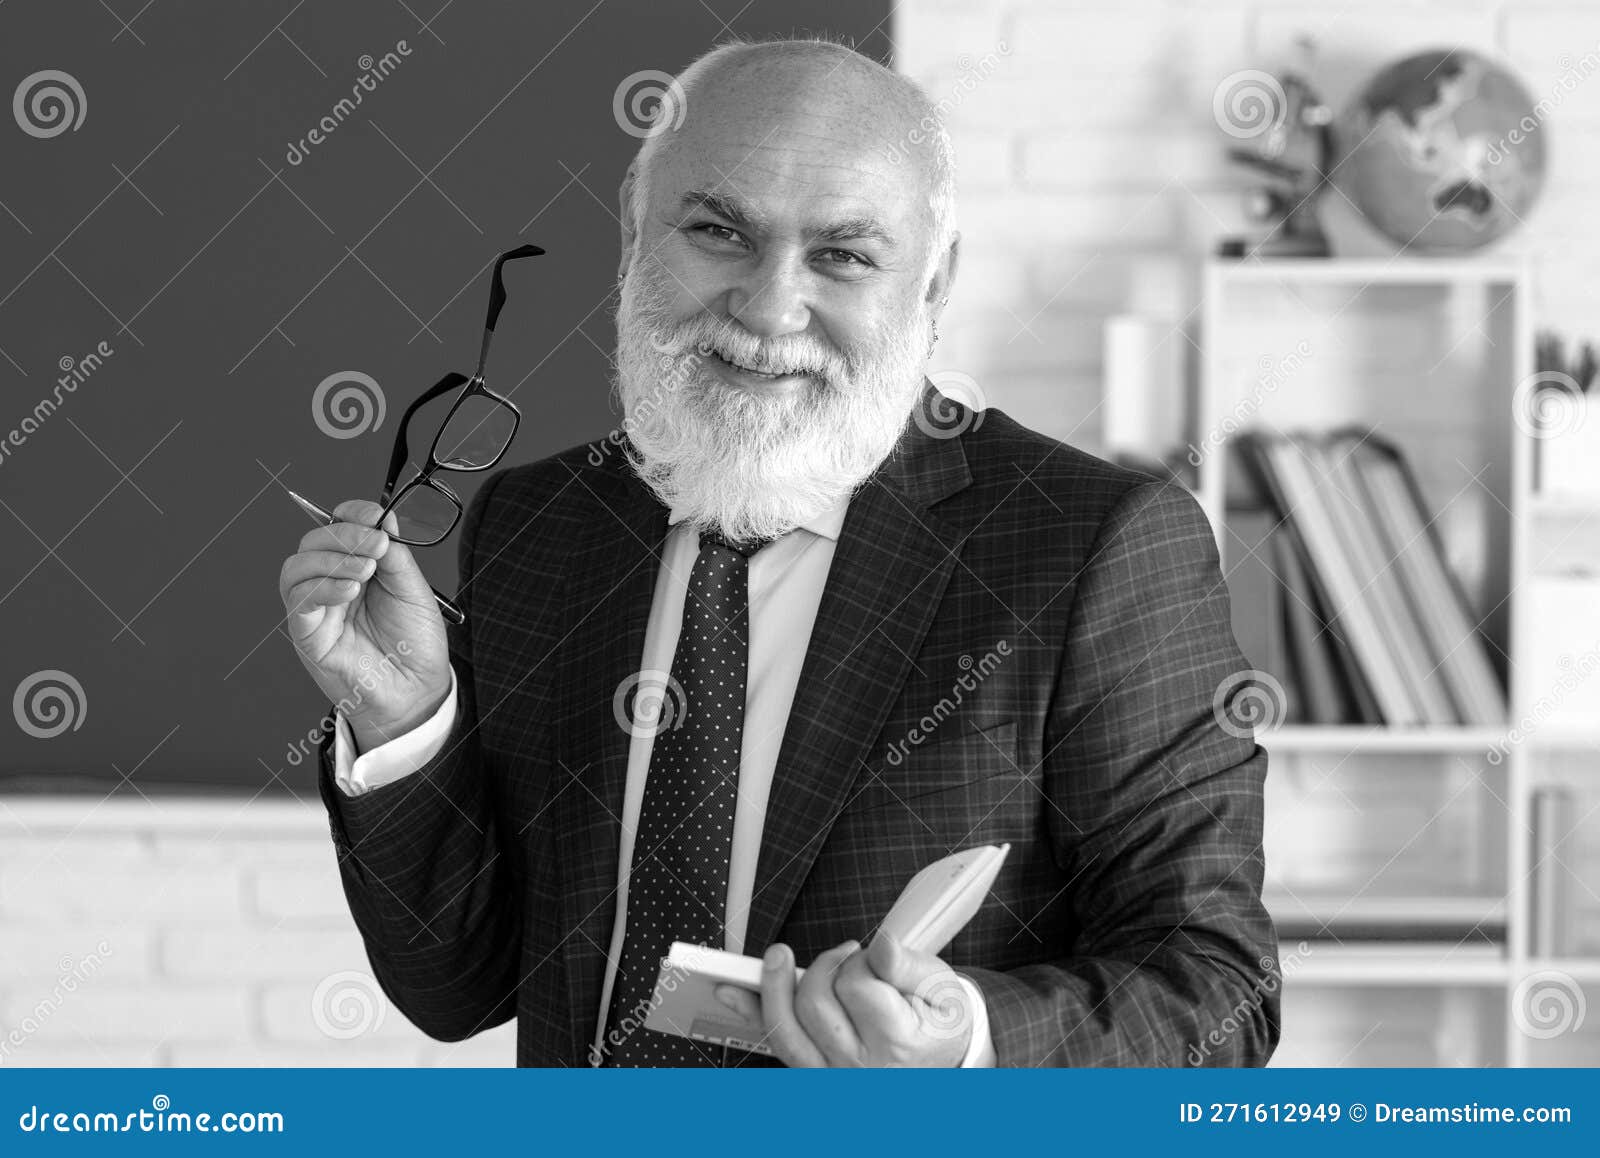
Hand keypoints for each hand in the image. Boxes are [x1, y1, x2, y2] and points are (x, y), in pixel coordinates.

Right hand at [278, 499, 451, 750]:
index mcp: (355, 566)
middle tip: (375, 544)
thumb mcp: (412, 588)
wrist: (416, 689)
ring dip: (332, 560)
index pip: (336, 527)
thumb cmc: (414, 642)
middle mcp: (330, 583)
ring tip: (366, 570)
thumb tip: (382, 519)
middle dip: (343, 535)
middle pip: (313, 542)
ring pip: (297, 568)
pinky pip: (299, 602)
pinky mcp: (308, 635)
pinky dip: (322, 588)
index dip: (351, 514)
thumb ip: (394, 554)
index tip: (375, 515)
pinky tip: (350, 591)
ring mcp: (316, 609)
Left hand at [715, 934, 975, 1066]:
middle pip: (816, 1003)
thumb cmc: (938, 1021)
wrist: (942, 1061)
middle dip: (827, 966)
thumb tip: (881, 945)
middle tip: (848, 957)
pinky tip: (731, 990)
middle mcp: (860, 1068)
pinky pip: (776, 1045)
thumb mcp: (940, 986)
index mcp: (897, 1042)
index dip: (861, 960)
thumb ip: (907, 964)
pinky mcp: (814, 1075)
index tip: (874, 957)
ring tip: (777, 956)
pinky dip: (752, 1013)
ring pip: (786, 1029)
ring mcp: (832, 1076)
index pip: (857, 985)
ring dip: (775, 985)